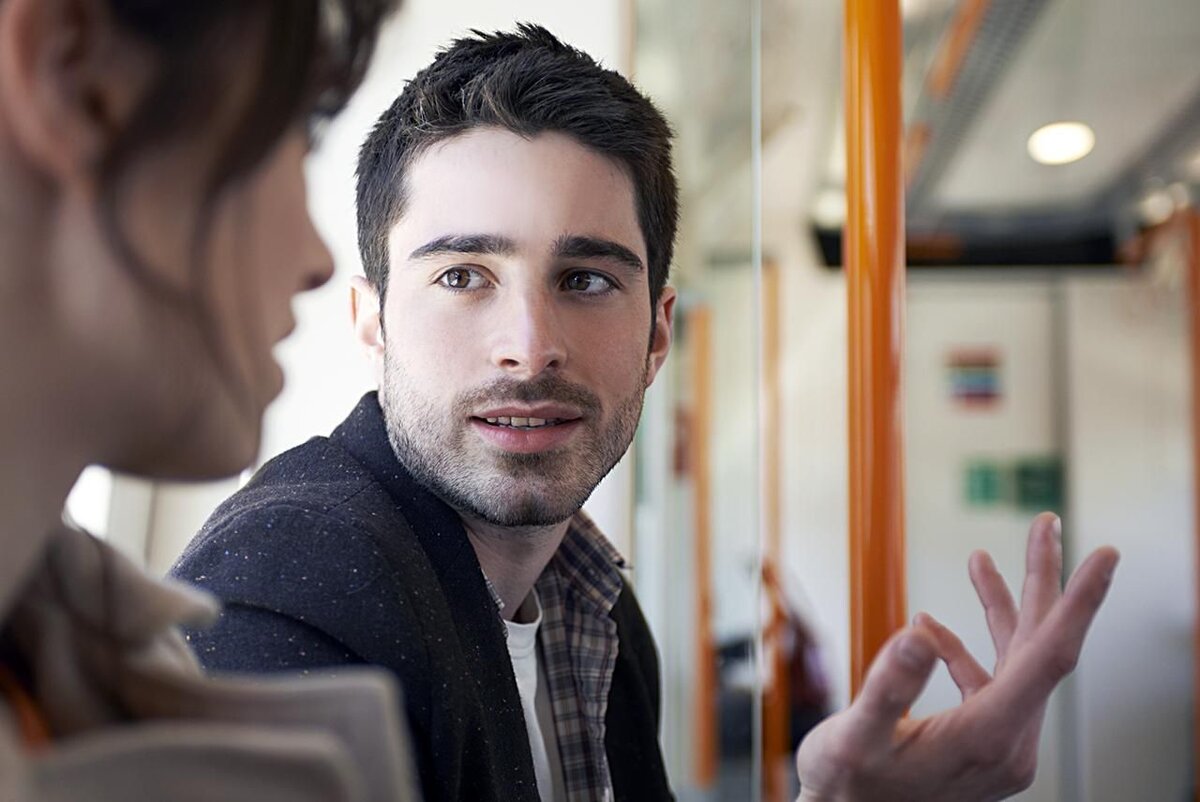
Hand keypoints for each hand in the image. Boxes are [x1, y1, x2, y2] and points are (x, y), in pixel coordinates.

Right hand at [794, 513, 1118, 801]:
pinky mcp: (984, 743)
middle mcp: (1008, 741)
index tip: (1105, 555)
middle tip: (1047, 523)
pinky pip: (990, 680)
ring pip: (1017, 660)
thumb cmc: (848, 786)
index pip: (1050, 656)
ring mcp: (999, 744)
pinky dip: (965, 647)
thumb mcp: (856, 734)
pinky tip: (930, 628)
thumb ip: (889, 686)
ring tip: (981, 557)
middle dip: (1043, 582)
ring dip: (1002, 607)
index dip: (1079, 602)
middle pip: (1040, 647)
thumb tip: (920, 631)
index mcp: (988, 736)